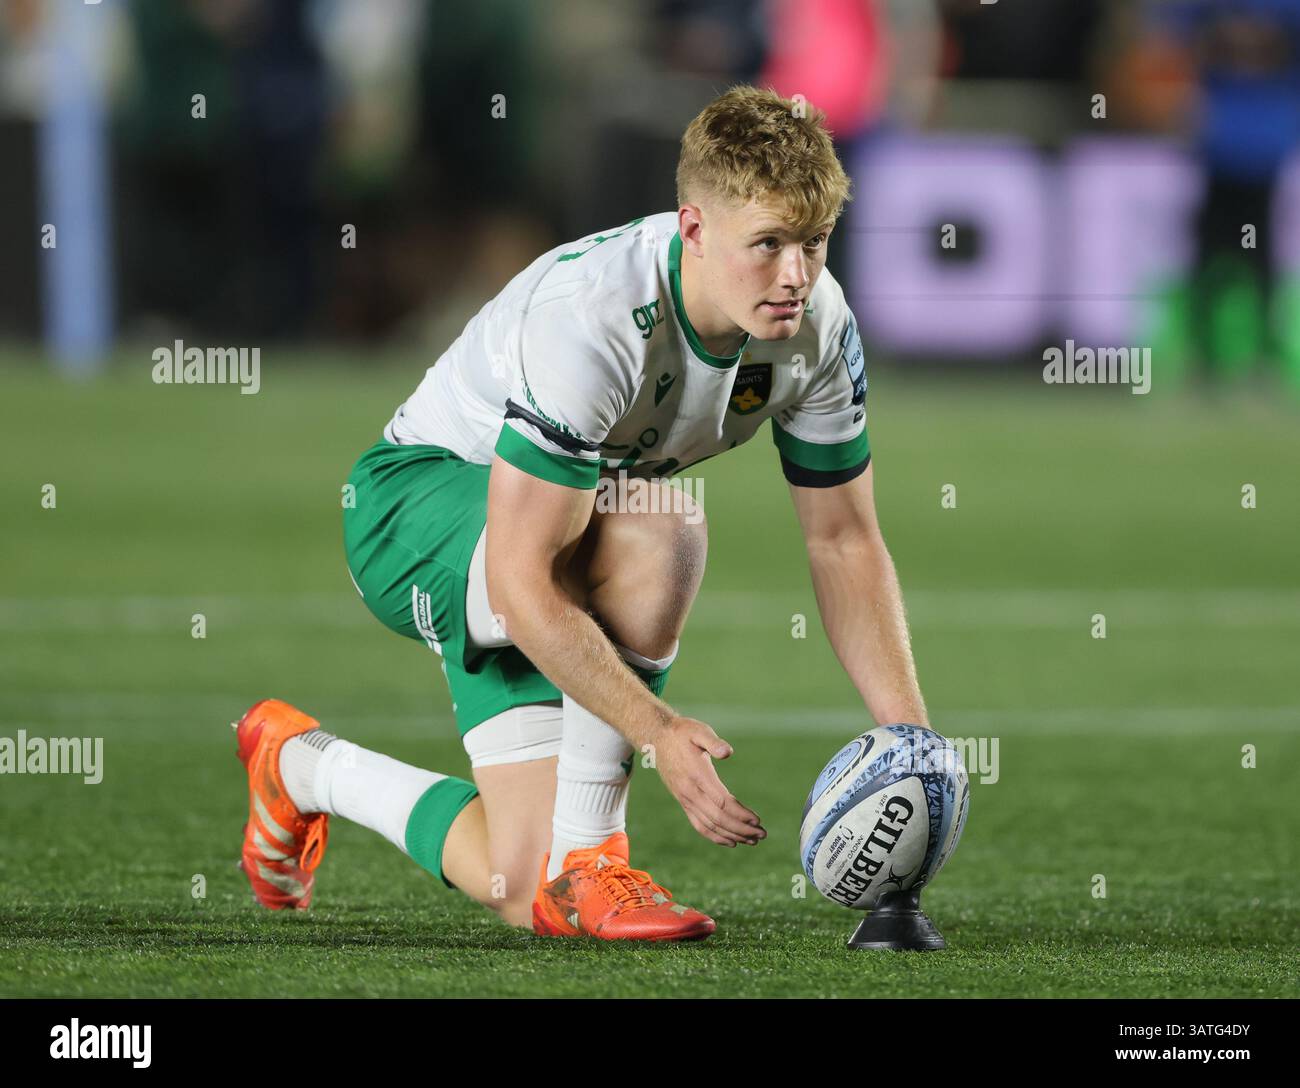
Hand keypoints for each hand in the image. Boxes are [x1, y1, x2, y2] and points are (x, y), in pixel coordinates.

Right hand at [653, 716, 764, 845]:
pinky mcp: (683, 802)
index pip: (722, 802)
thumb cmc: (682, 732)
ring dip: (732, 835)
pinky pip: (699, 825)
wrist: (657, 738)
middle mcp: (690, 791)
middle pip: (718, 818)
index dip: (741, 814)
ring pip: (709, 826)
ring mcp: (685, 799)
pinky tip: (731, 841)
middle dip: (742, 829)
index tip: (758, 820)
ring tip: (752, 840)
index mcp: (698, 775)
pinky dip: (715, 836)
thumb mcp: (698, 730)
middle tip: (762, 834)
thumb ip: (713, 742)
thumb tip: (728, 752)